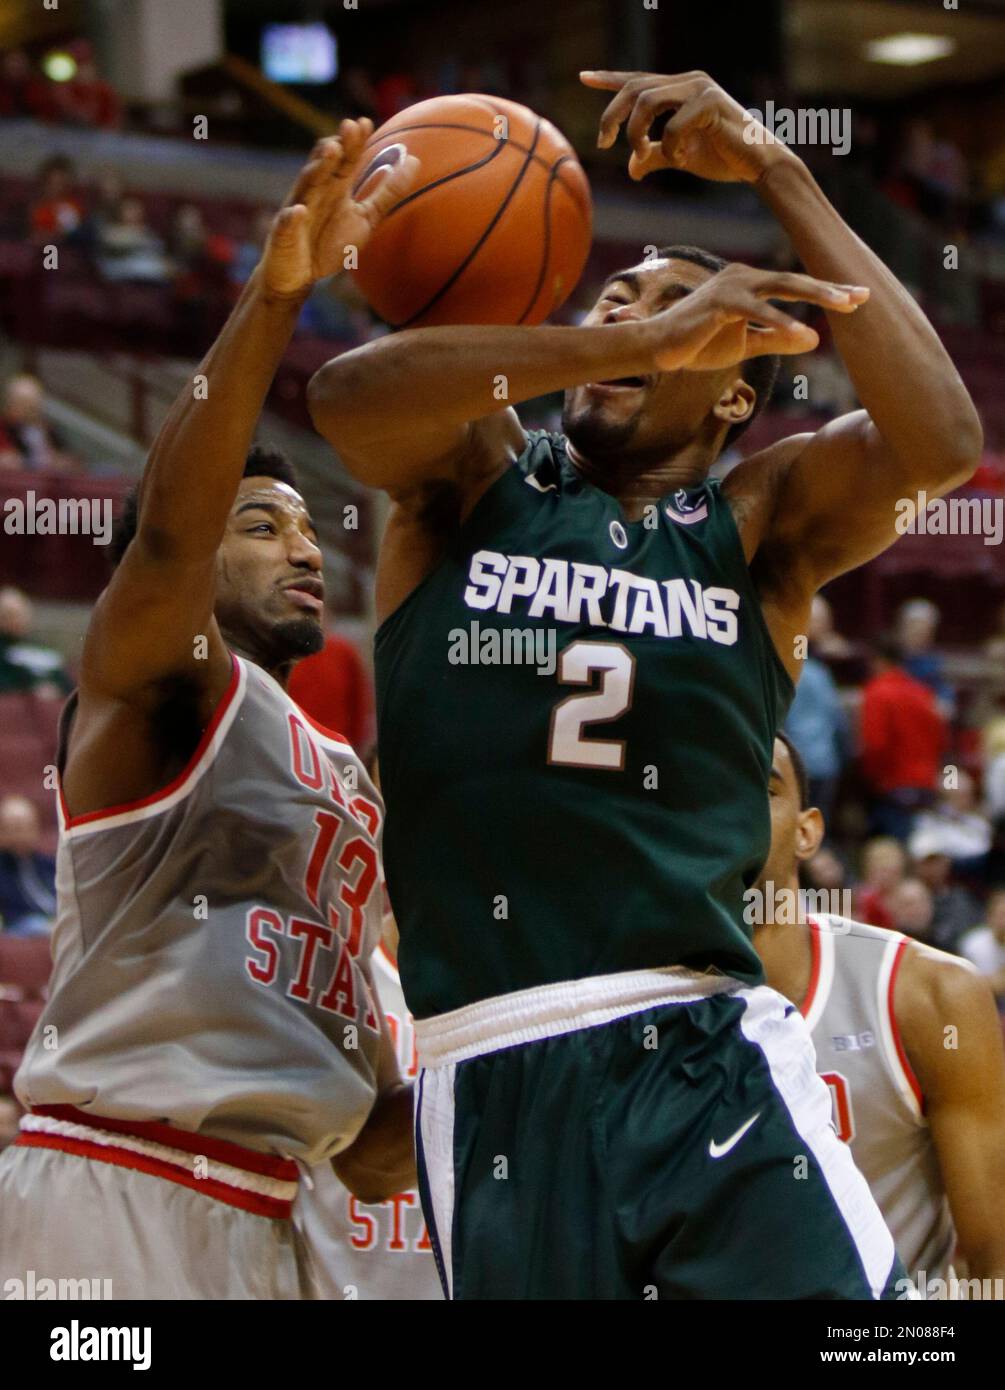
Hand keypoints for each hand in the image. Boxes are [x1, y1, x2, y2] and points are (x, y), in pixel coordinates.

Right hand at [260, 118, 419, 299]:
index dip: (354, 141)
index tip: (366, 122)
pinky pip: (287, 224)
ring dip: (317, 168)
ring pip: (306, 185)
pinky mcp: (284, 234)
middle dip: (337, 145)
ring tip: (331, 151)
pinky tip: (298, 212)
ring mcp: (298, 210)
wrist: (299, 275)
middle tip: (350, 126)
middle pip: (326, 164)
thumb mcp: (366, 217)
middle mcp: (315, 193)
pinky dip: (292, 217)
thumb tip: (415, 161)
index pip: (345, 159)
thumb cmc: (330, 243)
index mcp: (334, 188)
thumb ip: (387, 192)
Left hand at [581, 70, 798, 183]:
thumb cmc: (723, 157)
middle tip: (602, 143)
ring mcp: (699, 89)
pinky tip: (681, 158)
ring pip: (646, 101)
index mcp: (680, 89)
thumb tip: (632, 168)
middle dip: (611, 115)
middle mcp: (688, 81)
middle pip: (634, 88)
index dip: (609, 79)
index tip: (583, 77)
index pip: (638, 80)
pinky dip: (668, 147)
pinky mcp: (710, 104)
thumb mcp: (680, 156)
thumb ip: (654, 155)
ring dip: (636, 132)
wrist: (758, 165)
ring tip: (640, 154)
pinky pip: (671, 125)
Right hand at [642, 263, 868, 372]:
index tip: (859, 298)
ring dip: (815, 296)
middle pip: (795, 280)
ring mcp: (732, 285)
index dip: (827, 292)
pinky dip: (778, 320)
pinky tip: (800, 329)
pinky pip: (754, 311)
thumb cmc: (699, 344)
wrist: (658, 349)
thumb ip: (778, 339)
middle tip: (861, 297)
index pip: (796, 287)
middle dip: (829, 289)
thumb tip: (815, 338)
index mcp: (752, 284)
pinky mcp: (719, 302)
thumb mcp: (746, 345)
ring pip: (781, 286)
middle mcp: (745, 276)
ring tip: (842, 305)